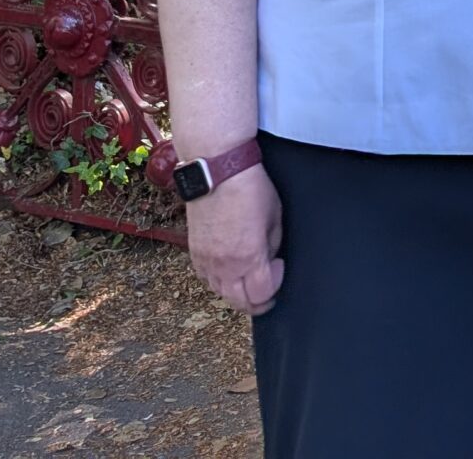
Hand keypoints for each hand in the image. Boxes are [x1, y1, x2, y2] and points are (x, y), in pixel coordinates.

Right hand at [186, 165, 284, 315]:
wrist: (217, 170)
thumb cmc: (250, 187)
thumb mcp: (274, 217)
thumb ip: (271, 245)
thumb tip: (267, 260)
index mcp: (248, 257)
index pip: (260, 295)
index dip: (274, 287)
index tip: (279, 268)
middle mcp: (224, 265)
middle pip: (239, 302)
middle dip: (257, 300)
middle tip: (267, 288)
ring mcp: (205, 260)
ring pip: (220, 293)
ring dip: (237, 292)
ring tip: (249, 278)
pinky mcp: (194, 252)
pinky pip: (206, 279)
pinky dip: (219, 280)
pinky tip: (229, 269)